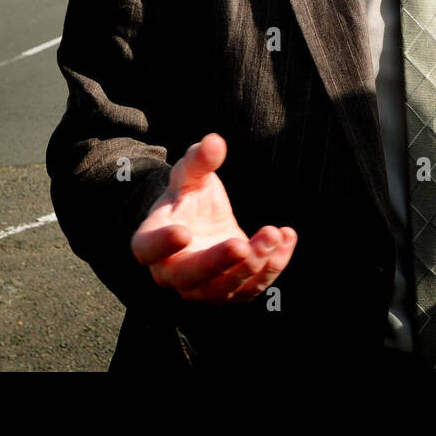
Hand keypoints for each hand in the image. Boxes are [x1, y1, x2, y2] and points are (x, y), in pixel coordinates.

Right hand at [130, 133, 296, 303]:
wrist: (203, 223)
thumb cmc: (190, 196)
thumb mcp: (191, 174)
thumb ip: (200, 160)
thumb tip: (215, 142)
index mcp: (150, 242)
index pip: (148, 248)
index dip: (163, 244)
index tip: (184, 232)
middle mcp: (171, 273)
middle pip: (189, 278)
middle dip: (218, 262)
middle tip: (241, 245)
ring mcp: (202, 289)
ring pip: (225, 288)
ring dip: (253, 264)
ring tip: (274, 234)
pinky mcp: (231, 293)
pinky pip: (252, 287)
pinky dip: (273, 266)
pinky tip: (286, 236)